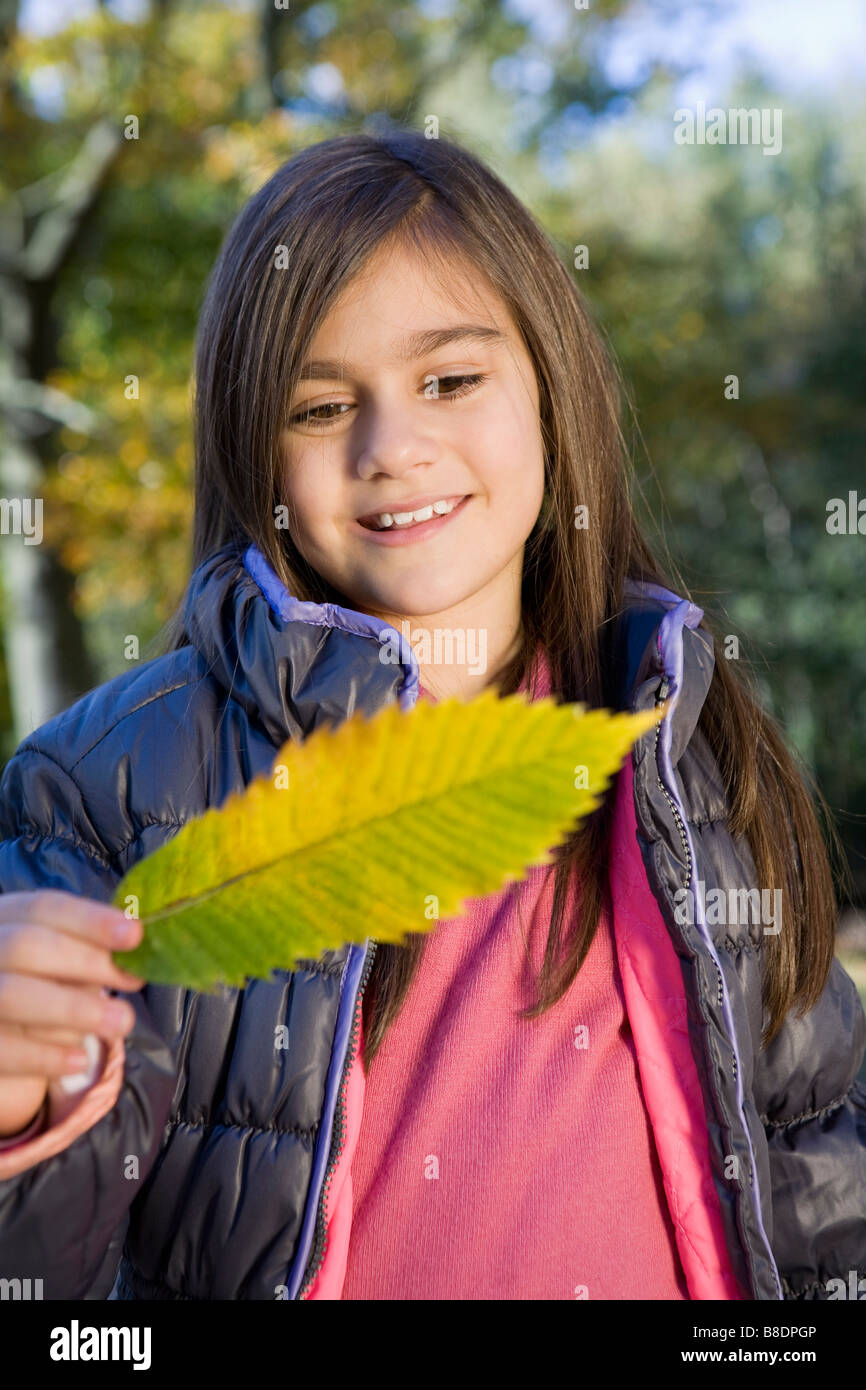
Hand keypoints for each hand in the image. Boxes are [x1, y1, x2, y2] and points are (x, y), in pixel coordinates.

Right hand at [0, 890, 144, 1137]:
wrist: (4, 1037)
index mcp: (6, 918)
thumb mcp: (61, 963)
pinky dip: (43, 1056)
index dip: (90, 920)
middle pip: (26, 945)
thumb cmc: (43, 987)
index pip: (44, 908)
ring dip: (74, 1009)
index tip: (135, 934)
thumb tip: (136, 959)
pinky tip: (79, 1061)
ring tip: (121, 1023)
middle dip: (86, 962)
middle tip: (134, 981)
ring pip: (12, 994)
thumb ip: (90, 954)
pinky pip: (2, 1049)